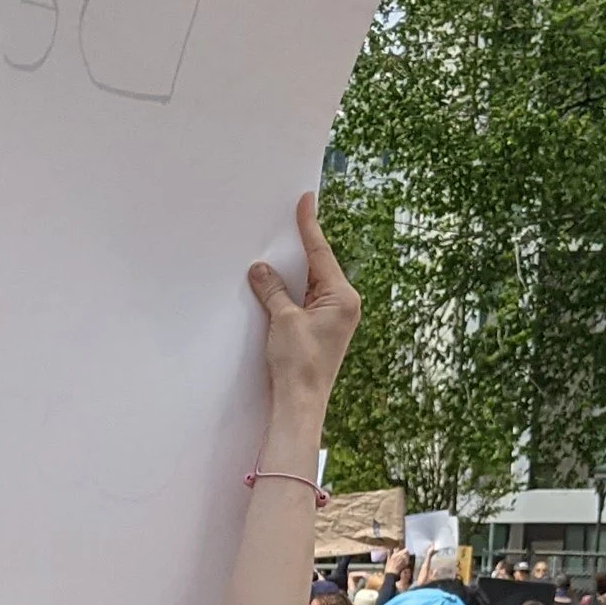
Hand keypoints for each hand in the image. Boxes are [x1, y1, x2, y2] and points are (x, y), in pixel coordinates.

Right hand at [246, 191, 359, 440]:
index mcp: (343, 298)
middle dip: (298, 249)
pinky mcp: (320, 330)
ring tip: (273, 255)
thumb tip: (261, 269)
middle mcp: (343, 305)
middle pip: (317, 267)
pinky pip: (304, 301)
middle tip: (284, 223)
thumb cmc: (300, 366)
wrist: (300, 404)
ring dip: (291, 274)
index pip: (322, 254)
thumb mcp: (283, 320)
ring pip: (309, 284)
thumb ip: (273, 290)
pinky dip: (289, 292)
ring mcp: (333, 318)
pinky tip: (274, 286)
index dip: (309, 226)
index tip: (306, 200)